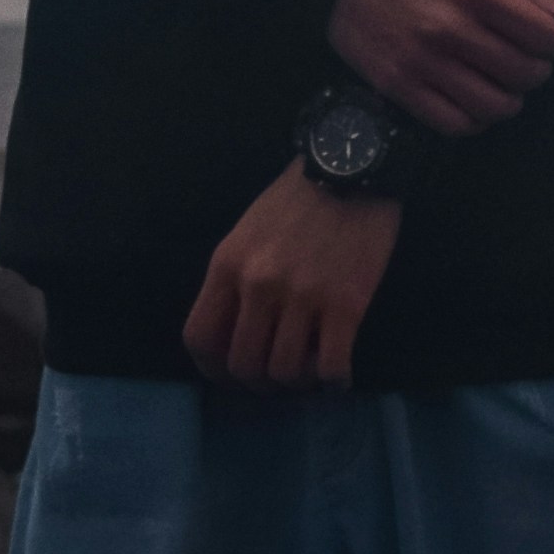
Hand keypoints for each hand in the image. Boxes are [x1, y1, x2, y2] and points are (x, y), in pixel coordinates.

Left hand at [182, 167, 402, 387]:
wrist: (352, 169)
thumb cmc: (297, 200)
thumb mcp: (246, 233)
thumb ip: (234, 279)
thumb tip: (233, 332)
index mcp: (227, 266)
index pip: (200, 338)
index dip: (212, 369)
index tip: (231, 375)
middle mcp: (258, 285)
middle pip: (242, 364)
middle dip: (258, 383)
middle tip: (276, 379)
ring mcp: (302, 297)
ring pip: (285, 372)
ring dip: (297, 384)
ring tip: (310, 372)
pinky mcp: (346, 304)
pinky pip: (331, 367)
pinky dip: (333, 382)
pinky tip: (338, 376)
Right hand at [328, 0, 553, 135]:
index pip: (541, 35)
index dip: (553, 42)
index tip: (545, 39)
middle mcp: (450, 29)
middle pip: (522, 73)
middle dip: (536, 71)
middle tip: (527, 64)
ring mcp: (422, 62)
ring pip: (492, 106)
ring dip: (510, 101)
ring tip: (504, 87)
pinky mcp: (397, 86)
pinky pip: (452, 123)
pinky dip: (475, 121)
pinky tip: (475, 105)